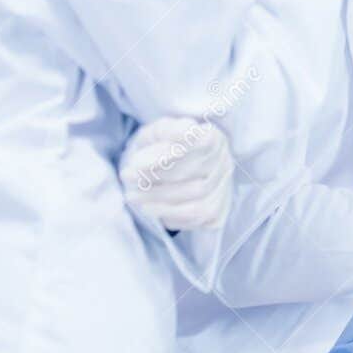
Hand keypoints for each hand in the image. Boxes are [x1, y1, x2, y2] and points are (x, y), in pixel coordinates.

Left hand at [118, 117, 232, 230]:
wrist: (172, 164)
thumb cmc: (164, 145)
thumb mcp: (159, 131)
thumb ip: (162, 133)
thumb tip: (166, 144)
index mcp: (215, 138)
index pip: (201, 145)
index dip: (170, 154)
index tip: (135, 161)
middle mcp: (225, 164)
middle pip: (195, 178)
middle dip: (155, 181)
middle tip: (126, 177)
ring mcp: (225, 189)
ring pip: (198, 204)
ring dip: (160, 204)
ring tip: (133, 197)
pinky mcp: (219, 211)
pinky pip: (200, 220)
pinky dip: (173, 217)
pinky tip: (153, 210)